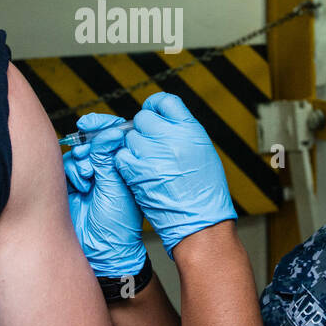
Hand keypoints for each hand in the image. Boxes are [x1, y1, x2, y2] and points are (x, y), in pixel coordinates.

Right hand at [64, 113, 145, 277]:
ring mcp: (87, 178)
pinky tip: (81, 185)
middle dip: (88, 144)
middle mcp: (105, 170)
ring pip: (77, 154)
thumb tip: (109, 132)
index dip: (103, 127)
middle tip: (87, 152)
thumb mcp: (117, 187)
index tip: (91, 124)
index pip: (113, 136)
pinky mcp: (70, 187)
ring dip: (81, 160)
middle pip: (92, 142)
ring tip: (89, 176)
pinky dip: (72, 172)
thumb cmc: (118, 225)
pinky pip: (65, 167)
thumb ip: (108, 158)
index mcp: (123, 167)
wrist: (101, 252)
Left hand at [114, 92, 236, 256]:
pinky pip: (121, 157)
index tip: (152, 113)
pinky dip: (125, 163)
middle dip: (143, 130)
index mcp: (191, 130)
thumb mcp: (203, 153)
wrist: (201, 224)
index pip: (166, 101)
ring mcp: (153, 155)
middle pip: (143, 118)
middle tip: (149, 145)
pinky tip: (138, 173)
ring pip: (129, 138)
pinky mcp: (137, 172)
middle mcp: (172, 138)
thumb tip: (163, 122)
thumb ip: (182, 133)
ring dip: (134, 148)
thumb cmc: (205, 193)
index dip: (156, 106)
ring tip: (147, 163)